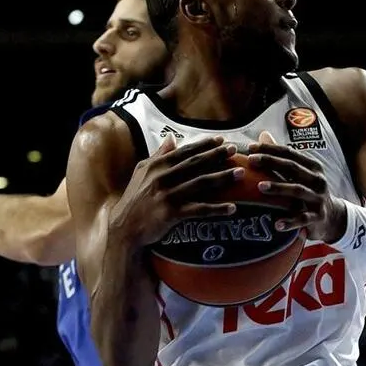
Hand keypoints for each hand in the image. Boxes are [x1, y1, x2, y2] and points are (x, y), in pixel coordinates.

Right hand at [109, 133, 245, 246]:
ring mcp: (167, 195)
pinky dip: (217, 209)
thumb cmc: (135, 198)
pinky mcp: (172, 214)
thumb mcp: (141, 172)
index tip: (222, 140)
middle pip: (196, 164)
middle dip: (217, 155)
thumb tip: (172, 137)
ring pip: (201, 183)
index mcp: (157, 166)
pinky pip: (199, 210)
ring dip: (223, 177)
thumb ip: (158, 155)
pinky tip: (233, 208)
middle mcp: (162, 178)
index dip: (204, 145)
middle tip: (235, 150)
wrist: (124, 227)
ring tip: (241, 173)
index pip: (185, 151)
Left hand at [247, 131, 346, 242]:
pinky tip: (276, 224)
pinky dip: (290, 221)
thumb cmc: (310, 191)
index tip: (250, 147)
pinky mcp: (318, 217)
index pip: (290, 154)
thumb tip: (263, 134)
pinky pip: (302, 219)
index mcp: (313, 167)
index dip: (271, 149)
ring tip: (260, 186)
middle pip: (292, 168)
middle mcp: (317, 180)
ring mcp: (318, 199)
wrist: (333, 217)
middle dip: (271, 162)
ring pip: (297, 190)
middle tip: (251, 160)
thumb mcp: (302, 173)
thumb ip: (283, 156)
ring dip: (279, 188)